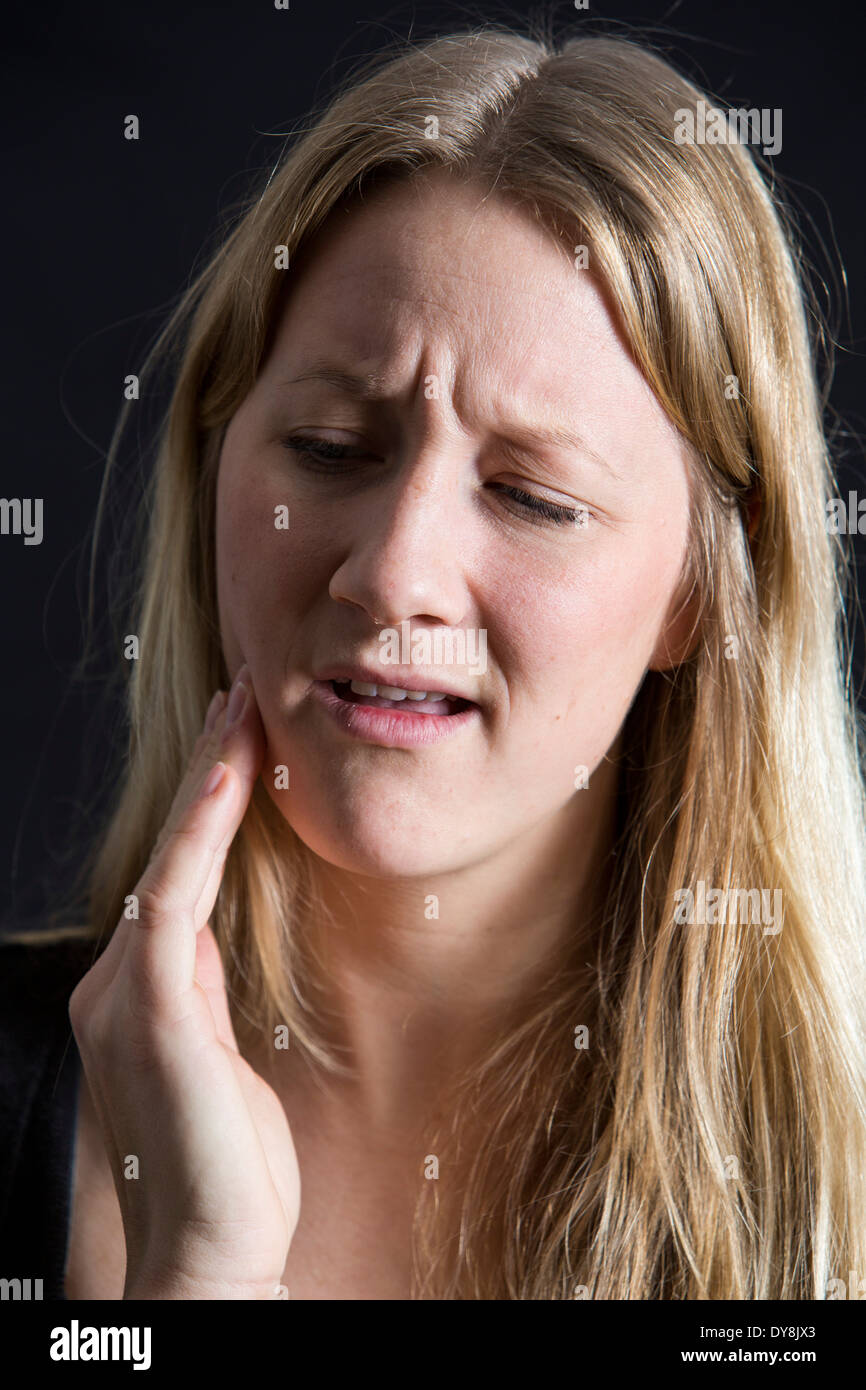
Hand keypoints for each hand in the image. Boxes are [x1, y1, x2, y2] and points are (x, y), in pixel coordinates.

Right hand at [69, 665, 299, 1298]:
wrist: (211, 1253)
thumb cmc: (230, 1168)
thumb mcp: (222, 1062)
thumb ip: (206, 997)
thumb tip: (213, 945)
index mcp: (138, 993)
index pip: (176, 876)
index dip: (205, 808)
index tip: (239, 744)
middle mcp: (117, 982)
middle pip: (168, 852)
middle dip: (205, 772)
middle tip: (242, 697)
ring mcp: (125, 993)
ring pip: (171, 858)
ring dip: (209, 780)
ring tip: (245, 712)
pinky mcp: (150, 1010)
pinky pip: (177, 896)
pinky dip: (204, 831)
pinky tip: (233, 777)